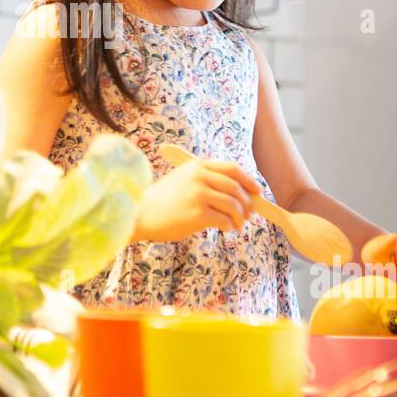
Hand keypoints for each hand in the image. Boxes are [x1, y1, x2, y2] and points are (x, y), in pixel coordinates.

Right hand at [133, 158, 261, 241]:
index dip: (248, 180)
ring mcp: (199, 195)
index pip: (232, 169)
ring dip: (239, 217)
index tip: (257, 191)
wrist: (140, 214)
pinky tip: (226, 229)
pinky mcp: (198, 214)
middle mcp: (199, 177)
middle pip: (236, 188)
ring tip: (236, 225)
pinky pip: (224, 220)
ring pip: (233, 205)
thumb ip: (206, 181)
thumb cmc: (162, 201)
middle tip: (248, 214)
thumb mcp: (182, 180)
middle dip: (247, 202)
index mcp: (197, 166)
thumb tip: (239, 194)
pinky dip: (229, 226)